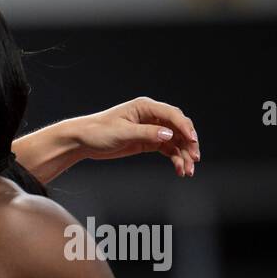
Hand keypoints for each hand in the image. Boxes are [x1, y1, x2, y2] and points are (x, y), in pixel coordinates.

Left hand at [70, 97, 200, 176]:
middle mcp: (151, 116)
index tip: (193, 141)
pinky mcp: (147, 142)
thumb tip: (169, 134)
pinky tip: (179, 169)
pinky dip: (174, 158)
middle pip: (178, 128)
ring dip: (183, 155)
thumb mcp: (122, 132)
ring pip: (175, 141)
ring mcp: (151, 129)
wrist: (82, 141)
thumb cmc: (98, 131)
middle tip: (194, 159)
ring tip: (187, 171)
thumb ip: (146, 133)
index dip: (185, 127)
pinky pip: (167, 149)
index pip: (172, 115)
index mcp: (146, 107)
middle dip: (188, 144)